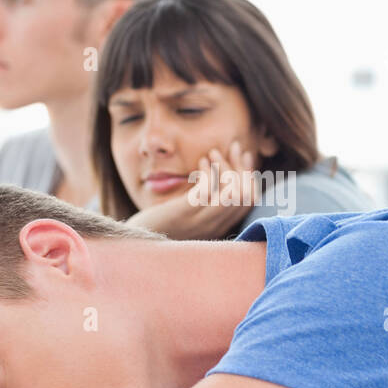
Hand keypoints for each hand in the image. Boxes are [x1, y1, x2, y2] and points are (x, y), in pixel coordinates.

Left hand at [126, 141, 256, 239]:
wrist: (136, 239)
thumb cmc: (162, 222)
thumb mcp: (190, 211)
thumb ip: (206, 199)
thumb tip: (220, 173)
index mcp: (219, 225)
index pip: (250, 200)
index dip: (251, 175)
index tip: (245, 156)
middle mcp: (215, 225)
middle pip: (244, 195)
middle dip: (242, 166)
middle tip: (233, 147)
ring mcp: (201, 221)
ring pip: (232, 192)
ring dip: (226, 167)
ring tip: (213, 152)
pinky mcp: (185, 214)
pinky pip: (208, 191)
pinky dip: (210, 173)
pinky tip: (201, 163)